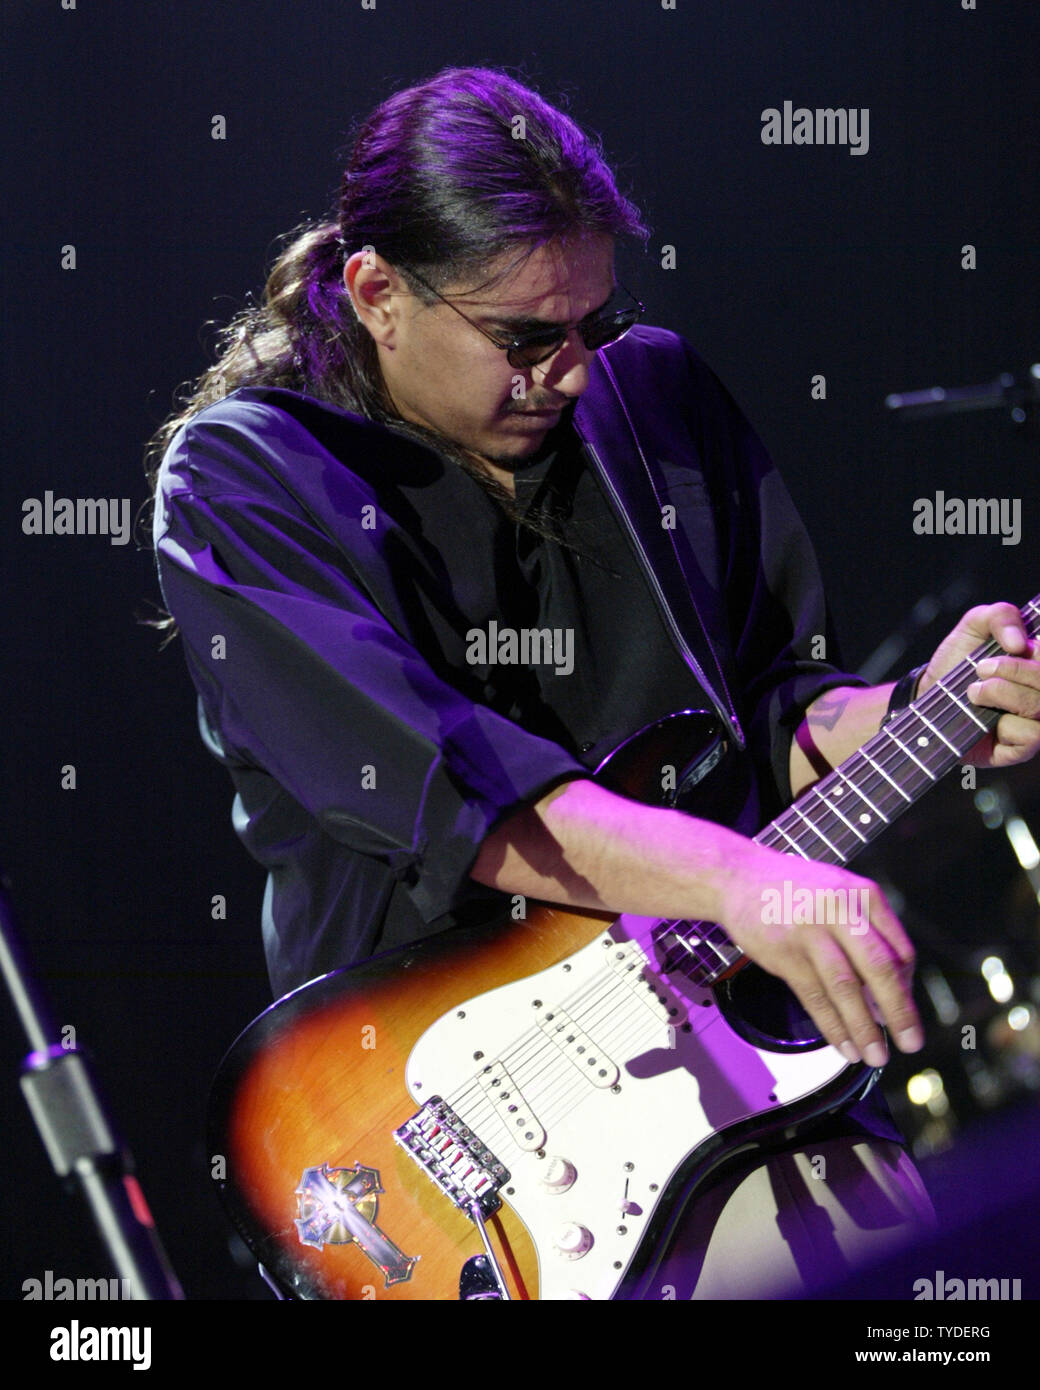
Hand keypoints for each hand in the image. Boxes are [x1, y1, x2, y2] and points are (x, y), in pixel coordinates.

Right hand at [719, 841, 921, 1066]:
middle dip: (899, 1012)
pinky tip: (843, 1045)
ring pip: (845, 988)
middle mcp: (840, 909)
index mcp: (864, 895)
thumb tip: (888, 997)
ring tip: (875, 1055)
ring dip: (863, 1028)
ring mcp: (809, 931)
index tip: (906, 1014)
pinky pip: (814, 996)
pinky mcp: (784, 952)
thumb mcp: (842, 893)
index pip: (900, 950)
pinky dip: (831, 1025)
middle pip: (879, 968)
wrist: (738, 876)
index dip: (906, 988)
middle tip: (911, 1043)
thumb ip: (869, 935)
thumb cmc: (795, 889)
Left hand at [918, 603, 1039, 768]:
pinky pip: (1031, 736)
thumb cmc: (958, 660)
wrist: (927, 695)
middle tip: (981, 668)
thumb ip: (1001, 616)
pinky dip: (1007, 725)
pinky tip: (986, 719)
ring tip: (974, 691)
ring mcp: (1036, 721)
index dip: (1036, 650)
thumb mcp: (975, 626)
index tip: (1011, 646)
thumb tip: (1019, 642)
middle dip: (1015, 670)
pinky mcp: (1021, 749)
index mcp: (1038, 664)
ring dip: (1003, 694)